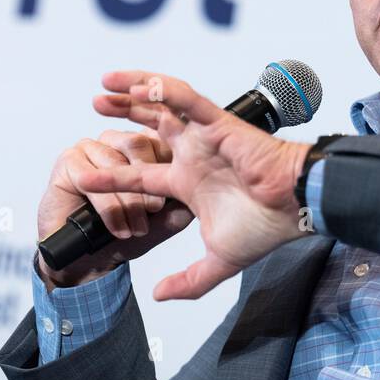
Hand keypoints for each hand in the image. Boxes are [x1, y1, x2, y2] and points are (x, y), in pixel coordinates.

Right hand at [36, 127, 194, 289]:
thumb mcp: (166, 221)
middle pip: (137, 143)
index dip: (171, 158)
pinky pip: (90, 178)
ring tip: (138, 227)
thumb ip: (183, 202)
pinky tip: (118, 228)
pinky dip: (108, 208)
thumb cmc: (127, 235)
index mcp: (141, 148)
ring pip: (115, 163)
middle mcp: (115, 142)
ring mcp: (90, 148)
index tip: (182, 183)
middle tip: (157, 209)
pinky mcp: (68, 162)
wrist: (92, 262)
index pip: (160, 136)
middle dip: (149, 179)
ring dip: (129, 200)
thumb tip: (200, 185)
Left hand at [86, 70, 313, 300]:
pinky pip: (188, 100)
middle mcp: (193, 154)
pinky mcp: (219, 124)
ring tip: (106, 84)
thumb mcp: (217, 261)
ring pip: (163, 104)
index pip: (140, 174)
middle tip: (95, 102)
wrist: (295, 210)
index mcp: (188, 182)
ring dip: (134, 92)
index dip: (111, 173)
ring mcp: (204, 137)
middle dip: (121, 112)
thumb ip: (189, 280)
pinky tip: (142, 86)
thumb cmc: (266, 229)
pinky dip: (166, 90)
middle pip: (149, 125)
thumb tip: (160, 295)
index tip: (84, 172)